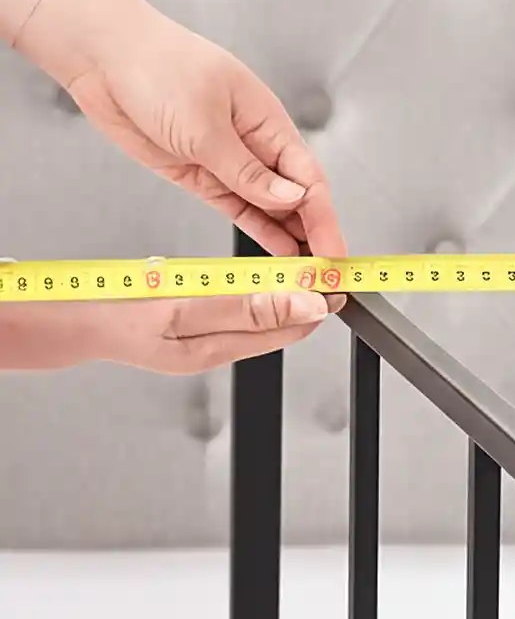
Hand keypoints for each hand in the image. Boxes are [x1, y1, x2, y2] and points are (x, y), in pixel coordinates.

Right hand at [0, 291, 339, 373]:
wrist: (66, 314)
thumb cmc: (115, 316)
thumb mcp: (184, 308)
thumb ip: (246, 308)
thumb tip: (303, 306)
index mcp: (219, 349)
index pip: (291, 328)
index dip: (321, 303)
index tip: (343, 281)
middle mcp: (216, 345)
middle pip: (282, 321)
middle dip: (311, 296)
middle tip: (336, 271)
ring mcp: (204, 332)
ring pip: (262, 310)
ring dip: (288, 289)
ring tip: (314, 269)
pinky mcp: (191, 317)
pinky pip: (237, 303)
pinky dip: (258, 286)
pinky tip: (266, 274)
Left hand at [14, 0, 346, 261]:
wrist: (102, 57)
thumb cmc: (157, 67)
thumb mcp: (206, 126)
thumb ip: (248, 171)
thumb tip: (292, 198)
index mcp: (268, 122)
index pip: (309, 179)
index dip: (325, 218)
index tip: (333, 251)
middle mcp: (254, 144)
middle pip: (295, 197)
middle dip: (313, 234)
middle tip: (324, 273)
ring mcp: (228, 161)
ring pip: (270, 207)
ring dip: (289, 237)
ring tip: (303, 272)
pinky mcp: (201, 174)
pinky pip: (239, 208)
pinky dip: (259, 230)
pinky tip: (276, 250)